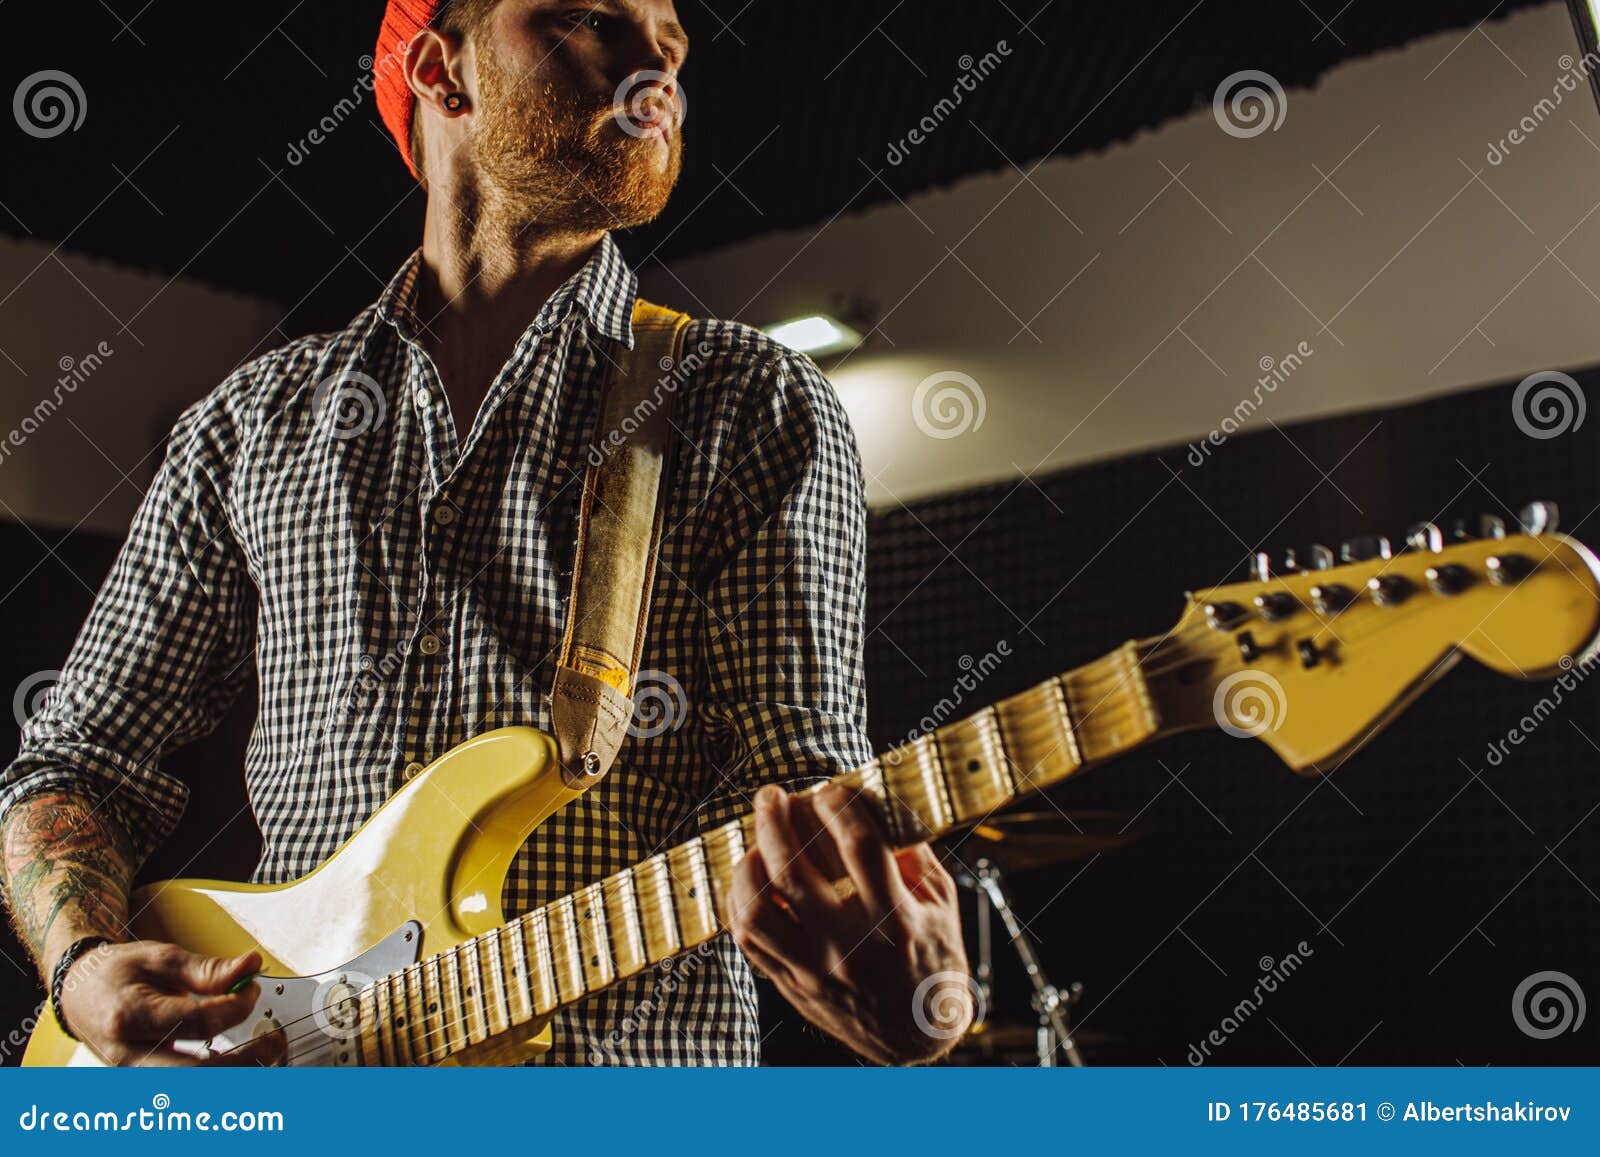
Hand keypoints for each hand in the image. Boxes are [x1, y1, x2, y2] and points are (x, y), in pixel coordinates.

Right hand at [54, 941, 284, 1065]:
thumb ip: (208, 968)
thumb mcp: (161, 957)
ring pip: (191, 1088)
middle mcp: (128, 1054)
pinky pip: (186, 1086)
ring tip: (264, 1052)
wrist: (78, 993)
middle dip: (242, 1061)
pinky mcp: (145, 1080)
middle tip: (273, 1042)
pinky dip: (217, 1077)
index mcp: (130, 1016)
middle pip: (194, 1073)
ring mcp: (134, 1074)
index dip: (235, 1006)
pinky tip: (239, 1061)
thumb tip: (251, 966)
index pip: (196, 1022)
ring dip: (233, 1075)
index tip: (252, 988)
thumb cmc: (116, 972)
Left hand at [729, 783, 973, 1064]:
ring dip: (749, 864)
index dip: (838, 806)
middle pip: (793, 872)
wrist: (917, 1037)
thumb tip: (877, 803)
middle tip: (772, 796)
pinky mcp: (792, 985)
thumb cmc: (934, 962)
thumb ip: (912, 853)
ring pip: (757, 910)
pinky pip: (748, 939)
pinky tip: (750, 878)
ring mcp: (815, 970)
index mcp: (895, 921)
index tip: (828, 791)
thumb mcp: (941, 904)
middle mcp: (850, 947)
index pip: (859, 847)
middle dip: (775, 822)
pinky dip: (740, 900)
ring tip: (757, 842)